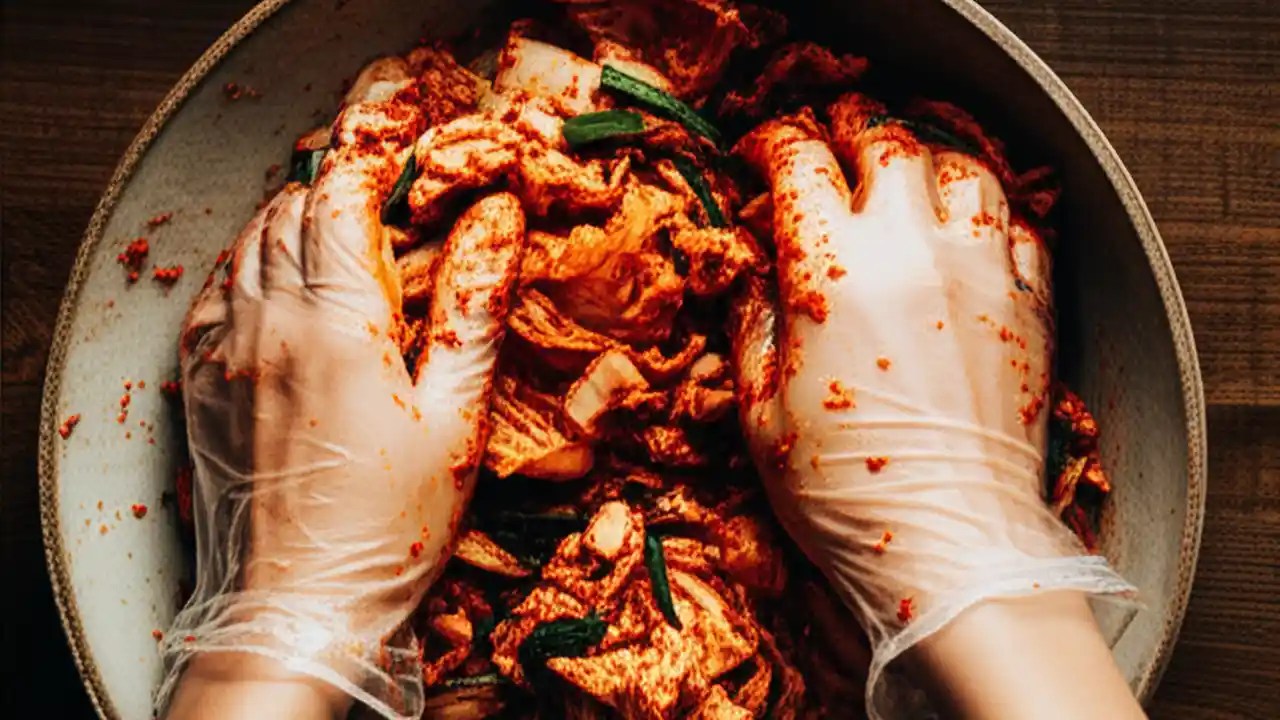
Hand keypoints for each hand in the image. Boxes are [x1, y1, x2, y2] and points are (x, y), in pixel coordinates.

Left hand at [160, 62, 524, 719]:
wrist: (296, 607)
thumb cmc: (390, 522)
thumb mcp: (456, 415)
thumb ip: (475, 308)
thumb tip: (500, 220)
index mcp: (338, 322)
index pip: (340, 198)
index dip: (372, 163)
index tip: (403, 159)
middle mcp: (267, 322)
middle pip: (289, 211)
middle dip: (335, 190)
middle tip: (382, 206)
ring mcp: (223, 352)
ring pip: (246, 245)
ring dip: (290, 224)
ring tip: (337, 241)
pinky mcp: (197, 385)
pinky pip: (212, 294)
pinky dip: (246, 270)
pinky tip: (278, 292)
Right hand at [730, 94, 1134, 715]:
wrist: (950, 546)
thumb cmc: (844, 492)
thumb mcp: (759, 410)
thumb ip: (751, 321)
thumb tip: (751, 272)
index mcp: (831, 272)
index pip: (800, 161)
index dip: (773, 143)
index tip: (760, 152)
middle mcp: (912, 252)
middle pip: (887, 143)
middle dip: (851, 129)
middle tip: (832, 143)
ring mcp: (983, 274)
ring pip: (963, 167)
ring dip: (926, 161)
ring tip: (904, 180)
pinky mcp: (1031, 307)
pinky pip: (1020, 224)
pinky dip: (989, 212)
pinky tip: (968, 232)